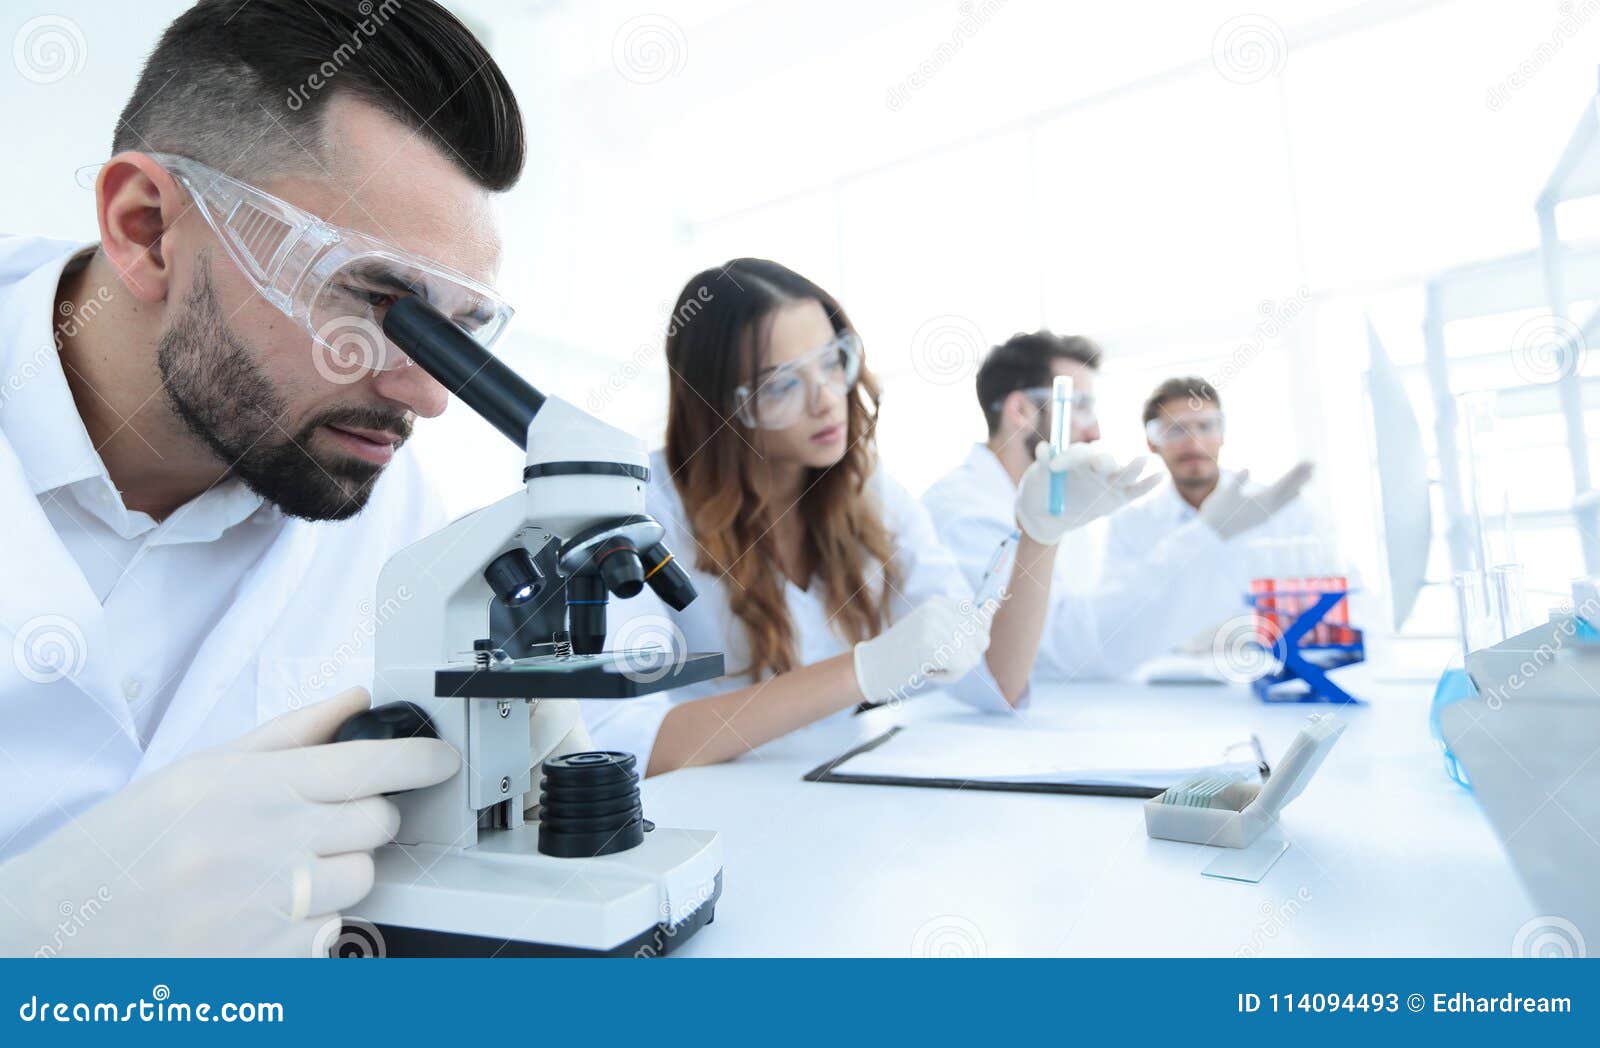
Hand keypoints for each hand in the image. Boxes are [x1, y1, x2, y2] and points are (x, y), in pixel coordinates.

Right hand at [0, 687, 458, 957]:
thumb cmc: (122, 847)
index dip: (421, 759)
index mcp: (248, 788)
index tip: (441, 758)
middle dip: (363, 820)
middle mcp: (264, 845)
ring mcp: (269, 909)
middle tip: (319, 823)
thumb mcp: (198, 771)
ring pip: (362, 880)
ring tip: (279, 872)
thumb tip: (355, 699)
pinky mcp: (268, 963)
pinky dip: (309, 922)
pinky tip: (259, 914)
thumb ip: (289, 734)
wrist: (55, 932)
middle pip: (376, 824)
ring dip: (339, 873)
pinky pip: (329, 931)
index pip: (369, 765)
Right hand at [853, 595, 990, 703]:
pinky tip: (927, 671)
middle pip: (981, 639)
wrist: (872, 668)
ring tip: (929, 665)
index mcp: (938, 603)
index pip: (978, 618)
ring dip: (954, 670)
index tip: (956, 649)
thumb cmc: (903, 656)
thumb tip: (991, 610)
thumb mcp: (933, 635)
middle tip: (939, 661)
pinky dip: (947, 676)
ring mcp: (935, 625)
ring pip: (972, 656)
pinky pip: (961, 667)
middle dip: (966, 657)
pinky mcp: (932, 644)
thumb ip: (961, 629)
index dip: (974, 639)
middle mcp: (939, 609)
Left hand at [1015, 442, 1159, 544]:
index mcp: (1077, 457)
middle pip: (1105, 458)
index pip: (1079, 452)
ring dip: (1132, 467)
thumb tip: (1043, 448)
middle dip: (1103, 460)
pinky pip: (1137, 491)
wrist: (1046, 514)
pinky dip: (1149, 484)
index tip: (1053, 467)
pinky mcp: (1120, 497)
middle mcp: (1096, 465)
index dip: (1068, 457)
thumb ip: (1042, 462)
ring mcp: (1110, 481)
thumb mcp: (1036, 477)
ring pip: (1124, 472)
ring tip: (1141, 461)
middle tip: (1098, 464)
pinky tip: (1160, 475)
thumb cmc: (1040, 489)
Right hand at [1198, 462, 1313, 539]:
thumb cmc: (1217, 512)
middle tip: (1314, 465)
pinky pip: (1281, 505)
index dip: (1296, 472)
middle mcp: (1268, 509)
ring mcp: (1264, 515)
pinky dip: (1289, 498)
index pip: (1284, 483)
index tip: (1308, 462)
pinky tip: (1294, 495)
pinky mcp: (1259, 518)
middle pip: (1289, 490)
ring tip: (1308, 478)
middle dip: (1301, 477)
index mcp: (1262, 501)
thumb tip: (1248, 469)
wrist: (1211, 537)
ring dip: (1297, 487)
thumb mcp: (1225, 493)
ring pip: (1286, 499)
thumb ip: (1238, 481)